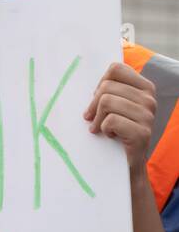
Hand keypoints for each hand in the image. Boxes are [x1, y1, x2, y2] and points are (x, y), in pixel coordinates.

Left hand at [84, 61, 156, 181]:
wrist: (125, 162)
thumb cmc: (114, 129)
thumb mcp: (113, 104)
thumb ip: (107, 88)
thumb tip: (83, 73)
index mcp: (144, 88)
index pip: (115, 69)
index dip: (100, 84)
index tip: (99, 99)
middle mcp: (150, 99)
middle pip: (106, 87)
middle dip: (94, 104)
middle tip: (94, 118)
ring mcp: (148, 116)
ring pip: (106, 102)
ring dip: (97, 119)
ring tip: (101, 128)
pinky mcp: (142, 133)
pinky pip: (110, 120)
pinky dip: (103, 129)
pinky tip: (110, 136)